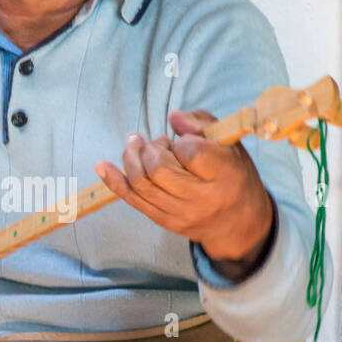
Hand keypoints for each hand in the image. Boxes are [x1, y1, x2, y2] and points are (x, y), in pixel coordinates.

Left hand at [95, 109, 273, 262]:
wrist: (239, 223)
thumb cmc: (233, 174)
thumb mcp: (230, 143)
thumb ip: (202, 123)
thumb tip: (173, 117)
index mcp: (224, 174)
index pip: (192, 153)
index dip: (182, 141)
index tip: (185, 140)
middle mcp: (202, 198)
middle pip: (159, 169)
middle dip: (152, 148)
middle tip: (159, 142)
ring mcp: (180, 213)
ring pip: (142, 183)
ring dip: (132, 158)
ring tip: (136, 144)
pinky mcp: (164, 221)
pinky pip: (133, 200)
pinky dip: (114, 180)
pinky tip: (102, 166)